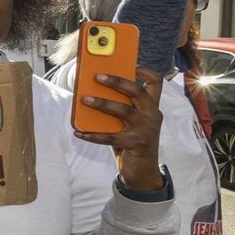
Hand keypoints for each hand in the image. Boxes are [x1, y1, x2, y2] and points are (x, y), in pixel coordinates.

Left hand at [75, 68, 166, 191]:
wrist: (143, 172)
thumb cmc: (132, 141)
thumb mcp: (130, 122)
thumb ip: (120, 108)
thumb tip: (92, 93)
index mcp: (152, 107)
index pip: (156, 83)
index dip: (144, 71)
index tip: (130, 63)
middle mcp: (152, 115)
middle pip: (137, 91)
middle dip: (117, 81)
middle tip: (97, 76)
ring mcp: (146, 129)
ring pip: (124, 110)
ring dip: (102, 103)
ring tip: (85, 99)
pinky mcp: (136, 144)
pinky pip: (110, 137)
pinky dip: (92, 135)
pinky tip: (78, 132)